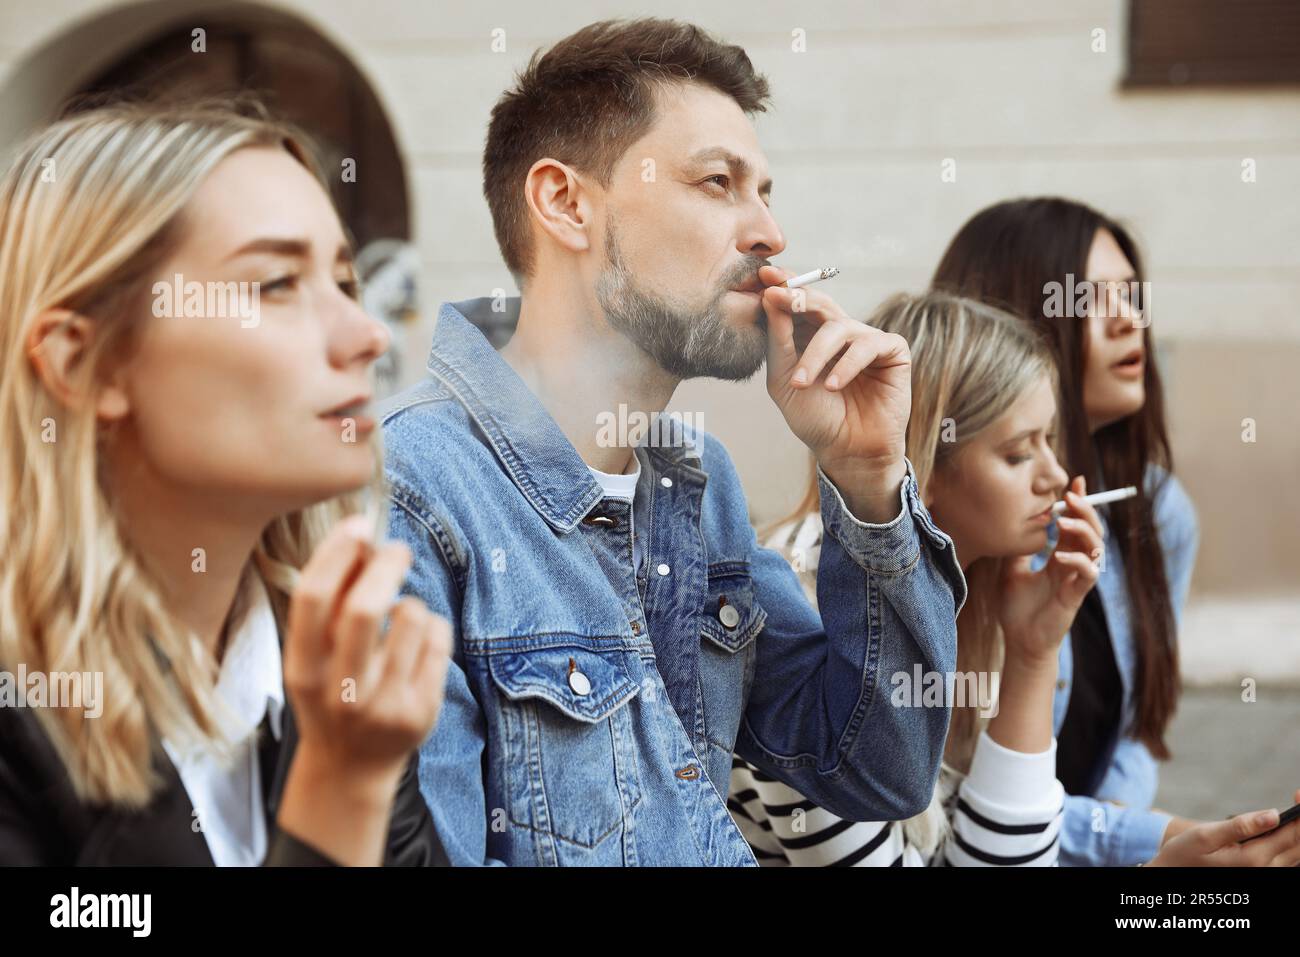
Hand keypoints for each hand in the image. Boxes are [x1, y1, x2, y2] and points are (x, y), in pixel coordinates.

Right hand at [277, 514, 451, 864]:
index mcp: (303, 671)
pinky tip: (418, 643)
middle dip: (385, 564)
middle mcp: (340, 691)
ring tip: (402, 616)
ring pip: (411, 615)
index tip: (358, 525)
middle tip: (397, 549)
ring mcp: (384, 704)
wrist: (350, 768)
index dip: (336, 552)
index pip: (312, 599)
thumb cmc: (331, 693)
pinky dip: (432, 626)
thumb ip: (329, 604)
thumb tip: (360, 536)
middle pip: (364, 606)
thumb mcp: (313, 657)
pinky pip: (438, 637)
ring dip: (410, 601)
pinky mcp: (422, 711)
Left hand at [760, 264, 910, 519]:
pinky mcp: (892, 351)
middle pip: (820, 301)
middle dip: (798, 297)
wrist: (846, 451)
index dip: (783, 284)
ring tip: (803, 384)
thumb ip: (779, 339)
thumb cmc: (815, 418)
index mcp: (811, 335)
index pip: (798, 301)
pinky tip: (834, 386)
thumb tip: (771, 294)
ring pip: (839, 326)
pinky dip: (847, 365)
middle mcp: (840, 332)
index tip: (763, 273)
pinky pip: (868, 345)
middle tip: (779, 296)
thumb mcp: (785, 379)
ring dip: (816, 354)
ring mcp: (866, 339)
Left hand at [998, 476, 1104, 664]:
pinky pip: (1088, 574)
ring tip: (1064, 522)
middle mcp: (1072, 565)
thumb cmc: (1017, 609)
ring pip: (1096, 549)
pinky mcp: (1076, 596)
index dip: (1078, 503)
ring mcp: (1076, 580)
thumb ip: (1018, 548)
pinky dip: (1078, 561)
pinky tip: (1061, 556)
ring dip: (1083, 531)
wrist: (1019, 641)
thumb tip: (1014, 522)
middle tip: (1072, 495)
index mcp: (1059, 557)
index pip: (1074, 524)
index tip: (1075, 481)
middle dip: (1086, 510)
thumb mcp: (1011, 569)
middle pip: (1092, 531)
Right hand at [1148, 791, 1299, 865]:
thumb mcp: (1206, 835)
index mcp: (1254, 859)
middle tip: (1298, 796)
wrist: (1175, 873)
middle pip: (1299, 844)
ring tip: (1295, 809)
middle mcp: (1266, 870)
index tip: (1299, 793)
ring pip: (1296, 853)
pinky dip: (1292, 842)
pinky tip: (1285, 828)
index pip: (1291, 834)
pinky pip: (1288, 859)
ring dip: (1298, 831)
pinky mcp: (1262, 873)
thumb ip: (1241, 826)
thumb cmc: (1186, 852)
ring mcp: (1266, 874)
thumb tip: (1274, 815)